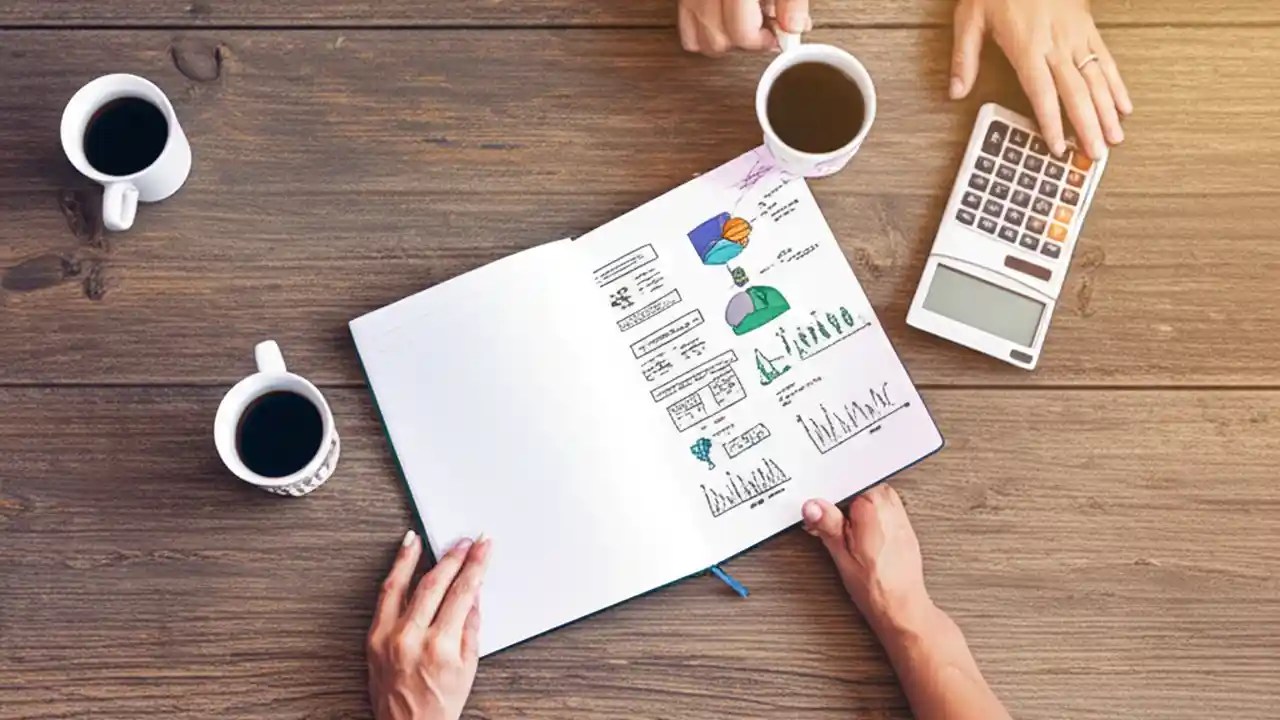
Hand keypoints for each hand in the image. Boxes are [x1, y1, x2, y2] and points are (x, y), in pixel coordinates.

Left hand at [366, 530, 491, 719]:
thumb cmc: (439, 704)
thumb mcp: (468, 667)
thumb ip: (471, 625)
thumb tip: (473, 591)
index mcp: (440, 647)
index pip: (462, 592)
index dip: (475, 565)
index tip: (483, 548)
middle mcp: (411, 638)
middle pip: (435, 584)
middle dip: (453, 557)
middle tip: (465, 541)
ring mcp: (388, 637)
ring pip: (403, 584)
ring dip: (417, 556)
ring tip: (426, 538)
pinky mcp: (373, 638)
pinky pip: (384, 597)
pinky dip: (394, 573)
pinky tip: (403, 557)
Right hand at [678, 0, 810, 54]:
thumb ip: (791, 0)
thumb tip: (795, 28)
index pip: (741, 32)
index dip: (763, 41)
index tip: (778, 35)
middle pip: (719, 40)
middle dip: (746, 42)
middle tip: (767, 29)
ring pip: (700, 40)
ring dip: (726, 41)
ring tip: (746, 24)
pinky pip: (687, 29)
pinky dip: (705, 34)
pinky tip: (725, 23)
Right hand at [801, 485, 931, 633]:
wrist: (902, 607)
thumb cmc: (876, 587)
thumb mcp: (841, 555)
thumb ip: (827, 524)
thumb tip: (812, 506)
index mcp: (872, 504)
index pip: (841, 485)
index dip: (825, 501)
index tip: (818, 515)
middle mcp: (889, 505)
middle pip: (855, 490)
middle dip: (841, 507)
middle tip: (833, 531)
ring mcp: (899, 514)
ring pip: (867, 499)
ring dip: (855, 514)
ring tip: (850, 540)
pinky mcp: (903, 524)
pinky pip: (881, 510)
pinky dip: (868, 520)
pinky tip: (863, 543)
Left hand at [950, 0, 1132, 159]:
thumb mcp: (970, 18)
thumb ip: (964, 58)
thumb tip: (955, 92)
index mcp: (1027, 47)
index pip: (1042, 94)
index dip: (1052, 123)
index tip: (1057, 147)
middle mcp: (1056, 45)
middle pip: (1076, 93)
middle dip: (1087, 127)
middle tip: (1095, 155)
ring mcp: (1076, 36)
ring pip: (1096, 79)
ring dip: (1107, 111)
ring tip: (1114, 139)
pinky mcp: (1087, 27)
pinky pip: (1106, 60)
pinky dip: (1117, 84)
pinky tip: (1124, 106)